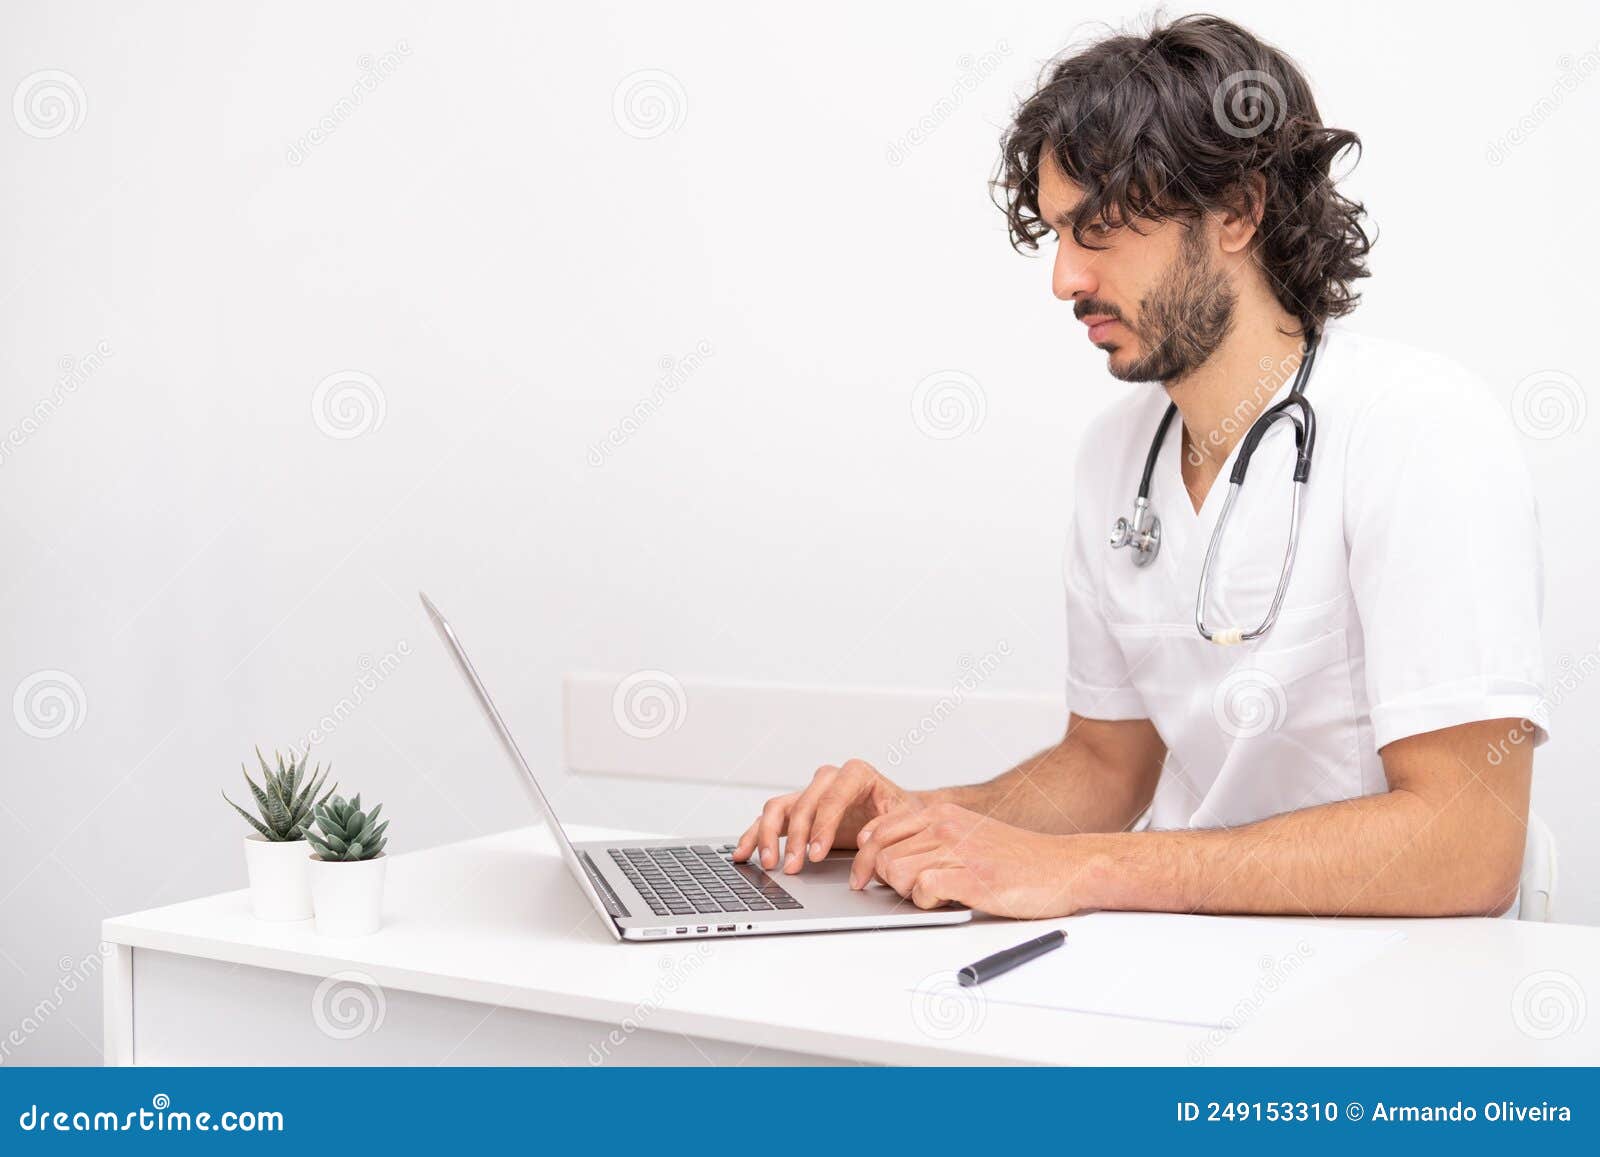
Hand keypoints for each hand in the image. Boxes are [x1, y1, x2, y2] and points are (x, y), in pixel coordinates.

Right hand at [734, 759, 916, 873]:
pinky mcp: (798, 810)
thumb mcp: (905, 820)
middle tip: (793, 867)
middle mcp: (829, 779)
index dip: (821, 826)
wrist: (902, 814)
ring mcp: (810, 793)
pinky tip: (743, 853)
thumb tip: (862, 838)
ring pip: (778, 808)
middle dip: (795, 838)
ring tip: (768, 864)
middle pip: (802, 803)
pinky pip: (770, 819)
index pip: (832, 797)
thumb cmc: (904, 815)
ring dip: (769, 836)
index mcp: (857, 774)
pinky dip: (754, 835)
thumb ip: (885, 828)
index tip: (816, 855)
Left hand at [850, 801, 1093, 918]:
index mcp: (941, 813)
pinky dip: (927, 902)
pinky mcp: (971, 878)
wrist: (1062, 866)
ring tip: (933, 894)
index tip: (862, 876)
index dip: (863, 858)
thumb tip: (882, 856)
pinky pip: (923, 890)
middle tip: (907, 890)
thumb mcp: (966, 832)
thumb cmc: (1015, 857)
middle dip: (886, 879)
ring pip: (896, 872)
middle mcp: (945, 826)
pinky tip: (946, 900)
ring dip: (907, 892)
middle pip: (881, 855)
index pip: (877, 831)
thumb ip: (927, 838)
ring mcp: (958, 851)